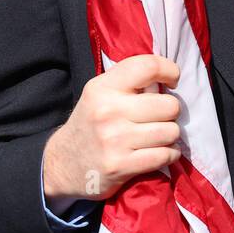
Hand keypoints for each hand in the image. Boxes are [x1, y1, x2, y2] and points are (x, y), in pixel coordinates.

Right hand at [42, 54, 181, 201]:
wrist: (62, 163)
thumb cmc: (91, 124)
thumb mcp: (101, 94)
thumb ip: (130, 84)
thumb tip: (168, 81)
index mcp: (103, 88)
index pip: (148, 67)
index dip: (169, 70)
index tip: (172, 81)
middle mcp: (108, 111)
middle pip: (170, 105)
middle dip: (170, 113)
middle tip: (157, 118)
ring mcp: (114, 140)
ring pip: (172, 131)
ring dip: (169, 136)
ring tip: (155, 137)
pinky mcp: (121, 165)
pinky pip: (166, 155)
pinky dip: (169, 154)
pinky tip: (157, 152)